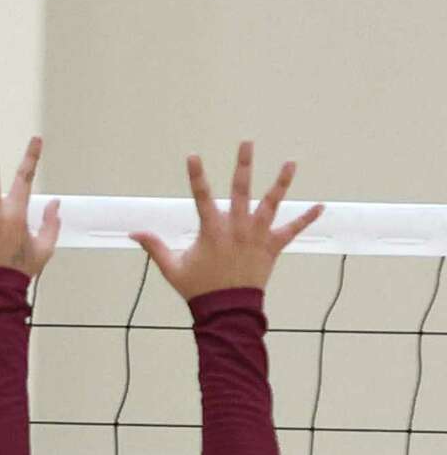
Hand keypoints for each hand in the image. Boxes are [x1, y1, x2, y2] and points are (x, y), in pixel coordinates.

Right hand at [132, 142, 323, 300]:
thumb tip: (134, 234)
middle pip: (241, 190)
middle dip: (243, 164)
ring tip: (290, 162)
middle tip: (247, 142)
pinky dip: (306, 219)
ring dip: (282, 182)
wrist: (227, 311)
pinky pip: (292, 231)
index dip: (196, 176)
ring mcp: (256, 236)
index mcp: (212, 230)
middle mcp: (236, 228)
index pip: (201, 197)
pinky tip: (321, 207)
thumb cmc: (199, 289)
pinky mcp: (272, 248)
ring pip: (271, 204)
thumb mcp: (173, 268)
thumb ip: (155, 247)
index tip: (193, 156)